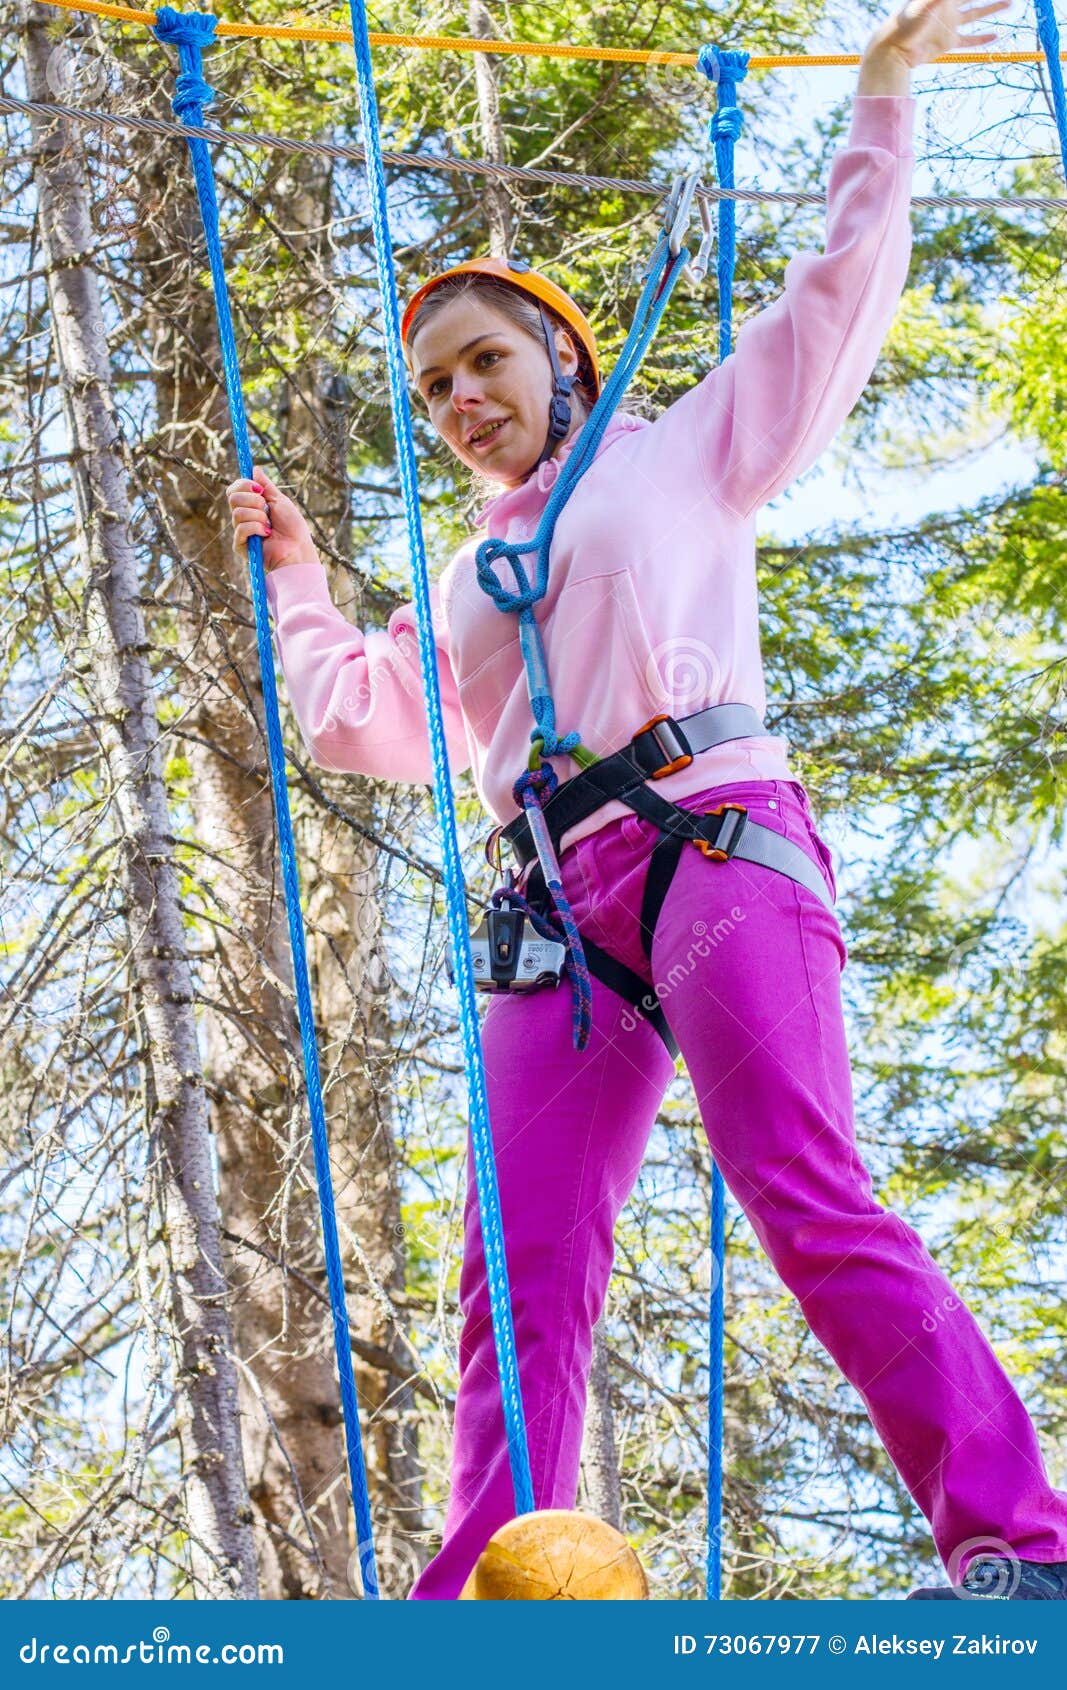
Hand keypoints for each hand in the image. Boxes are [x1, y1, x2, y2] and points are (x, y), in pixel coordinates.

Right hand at [225, 467, 318, 570]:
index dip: (243, 484)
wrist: (297, 549)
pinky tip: (266, 534)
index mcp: (250, 506)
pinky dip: (256, 528)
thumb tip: (254, 468)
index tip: (259, 489)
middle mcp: (242, 518)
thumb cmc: (292, 527)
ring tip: (270, 525)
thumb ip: (265, 486)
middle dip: (253, 500)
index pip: (233, 490)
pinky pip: (241, 528)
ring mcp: (240, 532)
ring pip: (238, 512)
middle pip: (232, 498)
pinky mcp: (240, 546)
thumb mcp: (280, 500)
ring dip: (258, 516)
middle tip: (267, 510)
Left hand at [864, 0, 1011, 70]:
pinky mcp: (948, 43)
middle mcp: (950, 8)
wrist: (894, 50)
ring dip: (993, 9)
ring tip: (1010, 4)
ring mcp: (950, 25)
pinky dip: (982, 39)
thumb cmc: (905, 24)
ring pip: (977, 15)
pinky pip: (969, 40)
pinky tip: (996, 36)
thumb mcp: (924, 3)